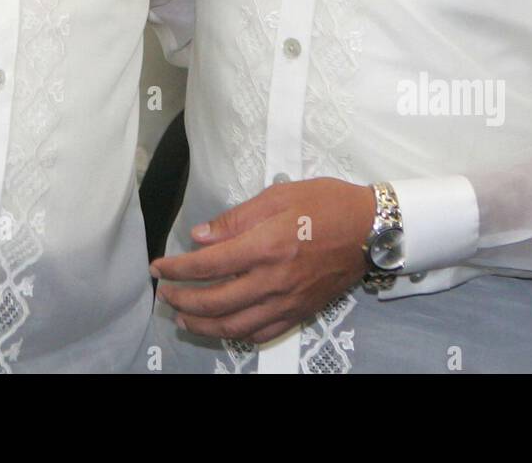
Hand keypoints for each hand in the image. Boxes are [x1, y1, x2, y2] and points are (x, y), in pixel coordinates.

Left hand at [150, 177, 374, 344]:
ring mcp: (288, 301)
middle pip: (216, 301)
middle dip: (183, 300)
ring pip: (235, 325)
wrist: (370, 229)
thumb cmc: (326, 204)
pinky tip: (224, 326)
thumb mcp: (277, 197)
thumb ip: (236, 219)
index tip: (160, 267)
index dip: (178, 268)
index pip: (209, 264)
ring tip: (184, 317)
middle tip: (166, 294)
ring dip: (203, 324)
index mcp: (266, 245)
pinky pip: (262, 333)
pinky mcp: (301, 312)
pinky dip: (237, 333)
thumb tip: (200, 237)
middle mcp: (274, 279)